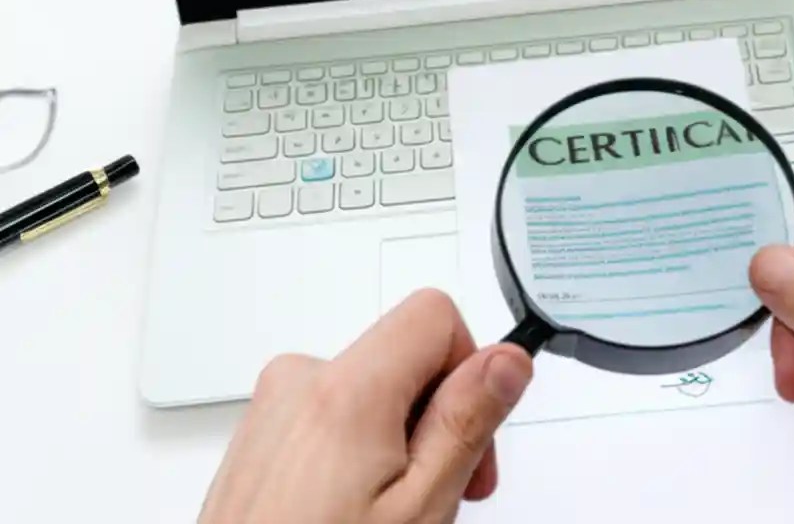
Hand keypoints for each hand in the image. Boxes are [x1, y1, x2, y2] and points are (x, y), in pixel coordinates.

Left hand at [199, 289, 533, 523]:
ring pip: (371, 389)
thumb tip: (507, 360)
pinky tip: (352, 508)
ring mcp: (272, 408)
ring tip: (389, 510)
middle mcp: (299, 382)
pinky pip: (332, 413)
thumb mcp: (419, 506)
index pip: (435, 315)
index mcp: (346, 390)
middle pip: (404, 355)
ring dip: (397, 439)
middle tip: (440, 492)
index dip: (469, 369)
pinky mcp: (259, 433)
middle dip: (436, 416)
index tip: (469, 431)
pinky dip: (357, 452)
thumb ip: (465, 422)